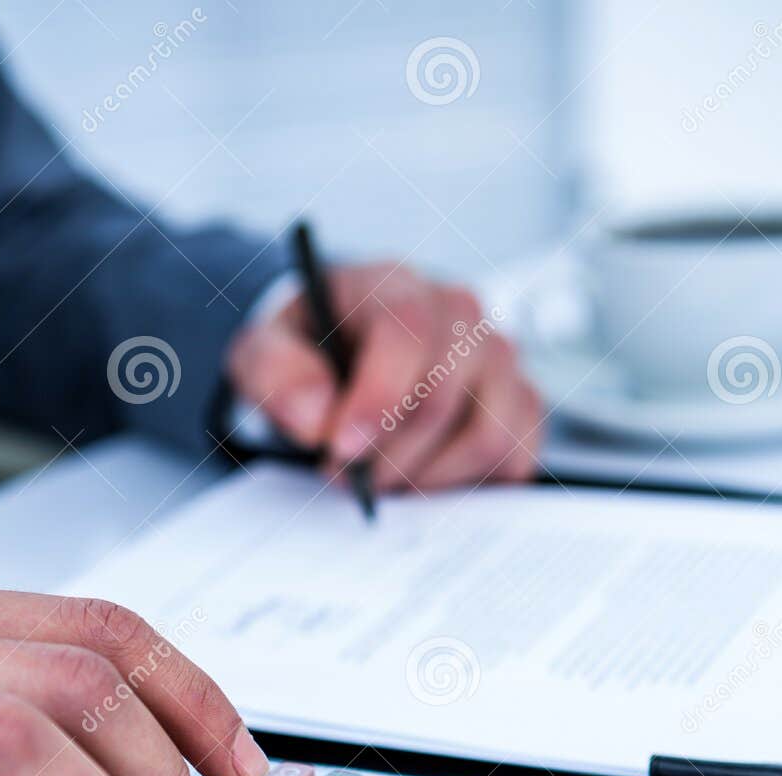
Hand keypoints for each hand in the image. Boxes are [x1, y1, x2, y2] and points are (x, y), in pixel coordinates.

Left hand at [227, 260, 541, 492]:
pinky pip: (514, 457)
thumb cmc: (308, 354)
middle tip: (345, 472)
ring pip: (486, 435)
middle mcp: (459, 313)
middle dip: (387, 454)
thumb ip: (275, 373)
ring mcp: (497, 358)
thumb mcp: (263, 353)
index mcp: (393, 285)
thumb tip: (317, 416)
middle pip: (444, 396)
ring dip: (425, 477)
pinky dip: (465, 484)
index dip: (378, 396)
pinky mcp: (519, 404)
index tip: (341, 446)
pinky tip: (421, 476)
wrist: (337, 360)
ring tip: (382, 474)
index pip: (408, 327)